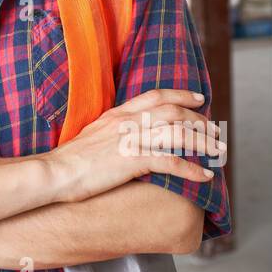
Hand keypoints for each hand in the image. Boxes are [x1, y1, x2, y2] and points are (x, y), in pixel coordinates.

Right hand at [40, 88, 224, 201]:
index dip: (181, 95)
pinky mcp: (131, 160)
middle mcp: (126, 122)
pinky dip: (191, 168)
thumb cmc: (69, 160)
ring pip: (177, 133)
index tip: (199, 98)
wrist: (54, 172)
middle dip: (199, 120)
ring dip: (202, 142)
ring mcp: (130, 140)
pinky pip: (170, 161)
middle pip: (173, 112)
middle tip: (215, 130)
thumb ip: (112, 131)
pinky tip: (203, 175)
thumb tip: (126, 136)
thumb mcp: (92, 135)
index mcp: (117, 114)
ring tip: (217, 151)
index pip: (155, 96)